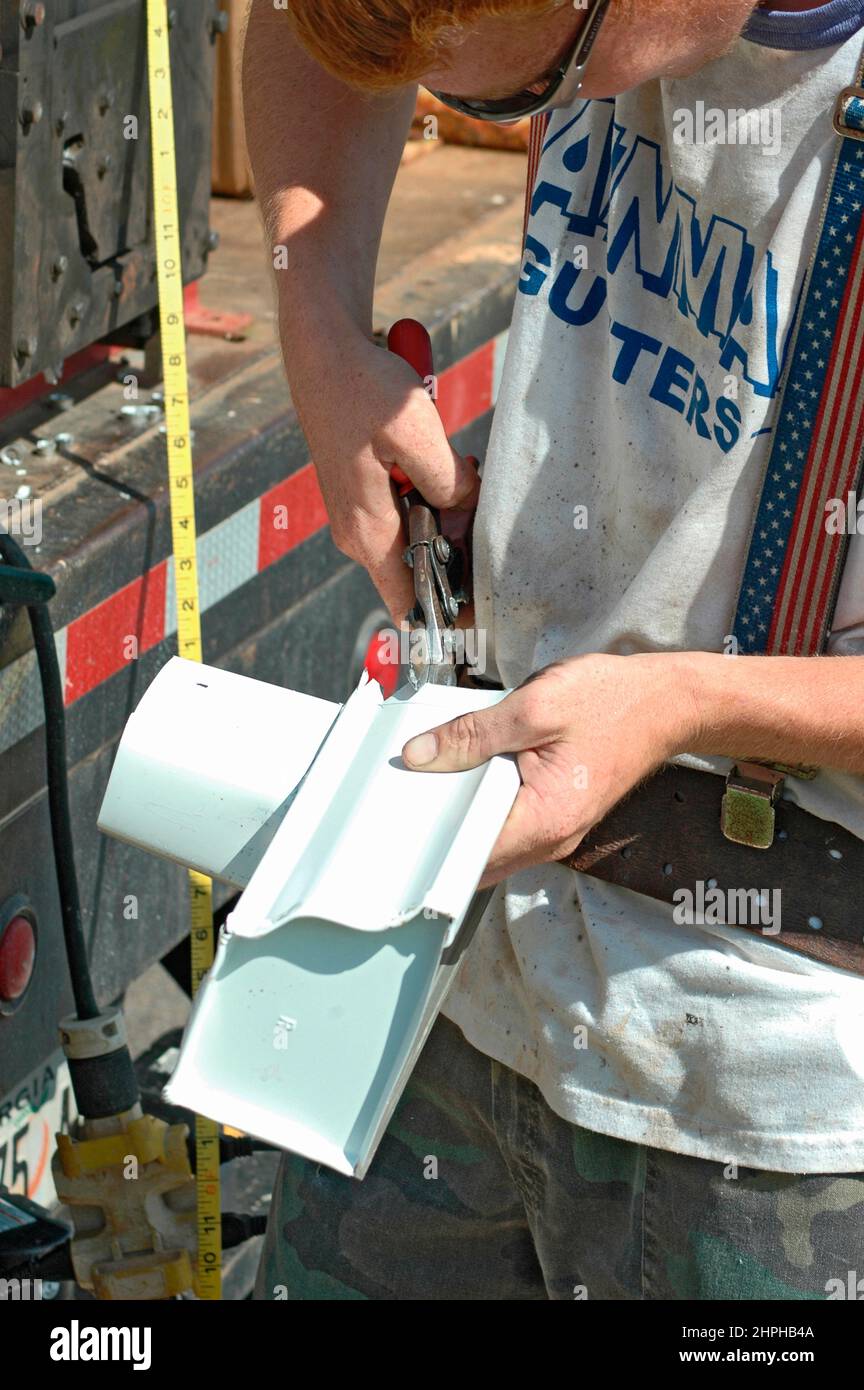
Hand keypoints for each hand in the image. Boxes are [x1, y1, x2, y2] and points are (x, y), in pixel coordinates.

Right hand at [287, 328, 479, 622]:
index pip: (408, 602)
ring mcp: (358, 515)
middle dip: (458, 553)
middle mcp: (358, 534)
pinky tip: (443, 464)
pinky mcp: (363, 494)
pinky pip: (408, 513)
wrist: (325, 353)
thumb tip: (470, 514)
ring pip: (418, 539)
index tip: (484, 615)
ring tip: (461, 475)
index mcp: (368, 532)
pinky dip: (432, 497)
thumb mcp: (418, 436)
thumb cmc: (365, 390)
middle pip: (419, 571)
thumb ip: (449, 485)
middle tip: (483, 512)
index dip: (448, 615)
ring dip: (447, 518)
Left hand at [401, 653, 697, 885]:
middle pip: (478, 855)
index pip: (471, 855)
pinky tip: (468, 775)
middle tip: (404, 797)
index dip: (431, 844)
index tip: (397, 826)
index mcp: (547, 818)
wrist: (667, 703)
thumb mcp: (535, 706)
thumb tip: (421, 755)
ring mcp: (558, 832)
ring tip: (433, 782)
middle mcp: (553, 838)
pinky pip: (510, 825)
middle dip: (440, 831)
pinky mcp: (559, 816)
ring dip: (462, 819)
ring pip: (492, 843)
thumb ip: (473, 734)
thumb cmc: (614, 701)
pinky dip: (484, 808)